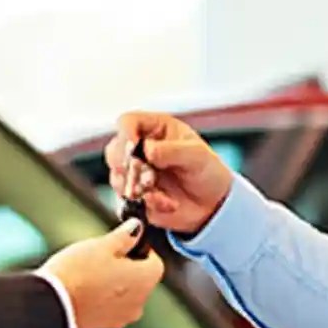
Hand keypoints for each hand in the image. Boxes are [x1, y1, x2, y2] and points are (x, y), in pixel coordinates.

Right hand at [40, 218, 164, 327]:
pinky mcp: (104, 326)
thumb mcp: (102, 245)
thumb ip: (124, 236)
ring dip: (115, 284)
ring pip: (126, 294)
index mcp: (145, 280)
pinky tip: (86, 289)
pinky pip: (111, 307)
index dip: (142, 250)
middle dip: (127, 267)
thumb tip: (135, 228)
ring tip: (91, 273)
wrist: (49, 306)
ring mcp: (121, 317)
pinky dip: (104, 298)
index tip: (126, 244)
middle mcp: (139, 302)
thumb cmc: (77, 275)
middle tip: (104, 257)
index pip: (156, 262)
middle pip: (141, 280)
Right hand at [104, 111, 234, 234]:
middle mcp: (140, 149)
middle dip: (127, 166)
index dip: (126, 133)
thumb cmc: (208, 171)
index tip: (133, 148)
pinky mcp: (135, 197)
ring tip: (159, 191)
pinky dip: (147, 203)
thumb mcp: (197, 155)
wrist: (213, 205)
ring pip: (117, 177)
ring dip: (136, 186)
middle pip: (114, 150)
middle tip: (146, 176)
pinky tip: (167, 203)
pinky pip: (127, 201)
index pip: (127, 122)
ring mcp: (135, 174)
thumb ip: (171, 150)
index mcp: (155, 129)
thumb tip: (147, 150)